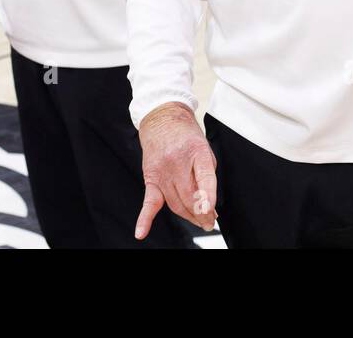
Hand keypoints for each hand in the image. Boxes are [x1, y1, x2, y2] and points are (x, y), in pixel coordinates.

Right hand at [135, 102, 217, 238]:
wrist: (162, 120)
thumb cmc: (186, 136)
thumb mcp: (204, 148)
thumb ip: (206, 174)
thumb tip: (207, 204)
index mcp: (196, 151)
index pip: (203, 177)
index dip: (207, 196)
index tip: (210, 211)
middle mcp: (177, 162)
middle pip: (189, 197)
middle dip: (202, 214)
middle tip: (210, 222)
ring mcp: (162, 171)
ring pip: (175, 203)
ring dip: (188, 216)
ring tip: (199, 222)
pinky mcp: (150, 178)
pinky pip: (148, 201)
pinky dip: (144, 219)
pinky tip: (141, 232)